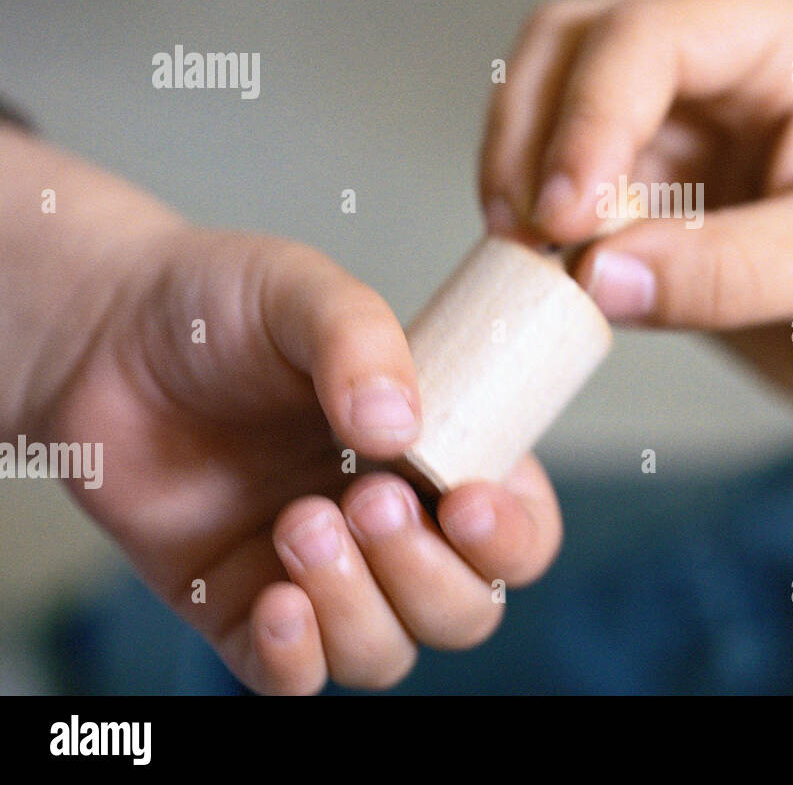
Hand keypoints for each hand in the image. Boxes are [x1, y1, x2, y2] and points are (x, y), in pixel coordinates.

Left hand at [5, 131, 561, 693]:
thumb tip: (396, 426)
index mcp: (437, 450)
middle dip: (428, 575)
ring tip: (298, 522)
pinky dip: (297, 654)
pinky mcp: (239, 607)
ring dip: (358, 606)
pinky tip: (274, 598)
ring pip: (386, 651)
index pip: (519, 528)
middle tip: (367, 499)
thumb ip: (359, 341)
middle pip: (464, 609)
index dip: (512, 538)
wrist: (100, 336)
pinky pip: (294, 676)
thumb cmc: (220, 304)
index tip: (467, 502)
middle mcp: (390, 521)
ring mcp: (319, 572)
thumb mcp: (302, 290)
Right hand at [478, 0, 792, 420]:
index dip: (586, 119)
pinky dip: (548, 239)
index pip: (644, 36)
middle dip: (531, 138)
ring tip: (537, 270)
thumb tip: (595, 278)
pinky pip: (573, 199)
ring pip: (551, 117)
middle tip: (529, 240)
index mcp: (781, 27)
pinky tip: (559, 289)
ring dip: (525, 187)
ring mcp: (684, 125)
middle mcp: (720, 58)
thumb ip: (732, 268)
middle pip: (570, 50)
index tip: (564, 220)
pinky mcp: (664, 194)